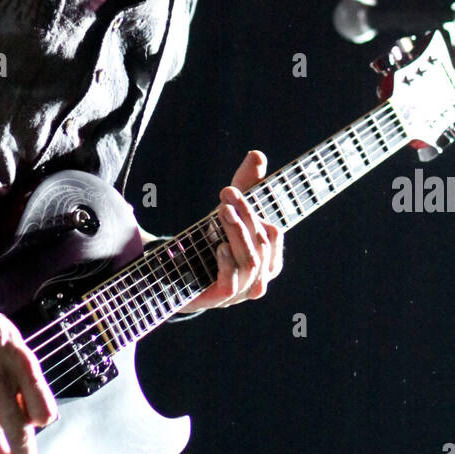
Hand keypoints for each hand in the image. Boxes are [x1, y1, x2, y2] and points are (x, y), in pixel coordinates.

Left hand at [180, 149, 283, 312]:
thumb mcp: (230, 209)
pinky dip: (228, 264)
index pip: (273, 231)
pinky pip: (233, 284)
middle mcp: (261, 276)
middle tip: (226, 193)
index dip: (254, 209)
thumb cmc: (214, 238)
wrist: (181, 275)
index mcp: (270, 257)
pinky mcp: (222, 299)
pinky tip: (220, 247)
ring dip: (238, 233)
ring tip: (222, 211)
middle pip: (262, 243)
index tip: (230, 188)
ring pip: (251, 262)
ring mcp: (243, 290)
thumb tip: (257, 155)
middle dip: (245, 215)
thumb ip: (245, 185)